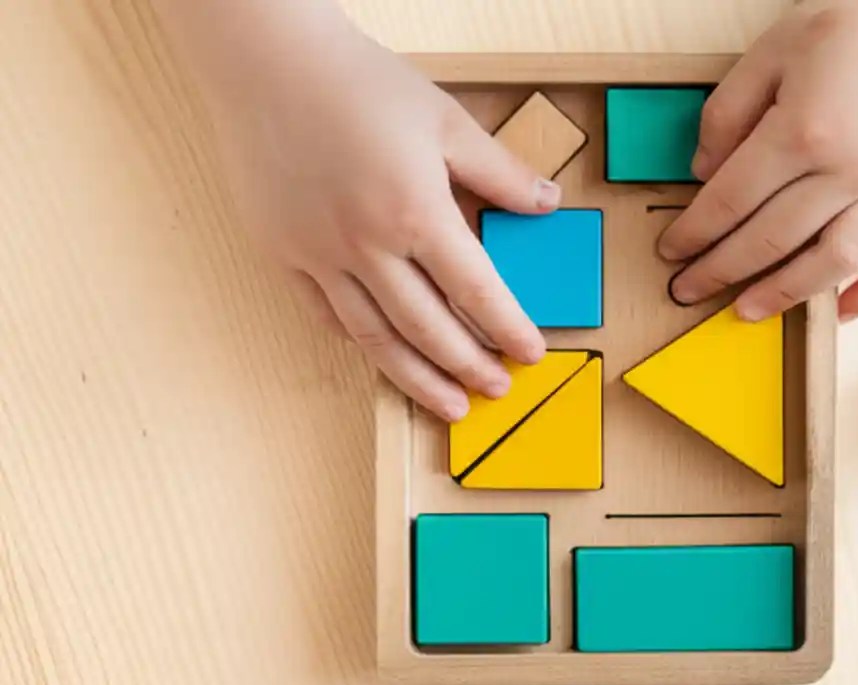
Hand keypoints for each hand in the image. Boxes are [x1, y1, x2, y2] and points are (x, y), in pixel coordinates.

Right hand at [209, 29, 556, 420]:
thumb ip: (500, 171)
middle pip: (427, 328)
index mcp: (415, 212)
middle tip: (496, 390)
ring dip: (416, 378)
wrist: (267, 63)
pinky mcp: (281, 253)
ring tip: (447, 404)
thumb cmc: (360, 84)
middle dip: (468, 367)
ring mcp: (318, 255)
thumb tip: (547, 204)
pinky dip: (359, 341)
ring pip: (374, 337)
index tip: (530, 354)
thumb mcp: (447, 121)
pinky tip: (384, 356)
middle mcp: (365, 245)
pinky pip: (324, 315)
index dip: (507, 328)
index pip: (475, 290)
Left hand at [661, 0, 857, 320]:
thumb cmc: (857, 20)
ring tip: (750, 310)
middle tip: (689, 290)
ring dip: (787, 294)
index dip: (695, 233)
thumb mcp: (772, 50)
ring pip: (834, 262)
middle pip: (772, 239)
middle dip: (721, 271)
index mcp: (802, 131)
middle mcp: (848, 169)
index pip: (731, 201)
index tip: (672, 252)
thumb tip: (703, 171)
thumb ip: (728, 112)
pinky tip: (840, 309)